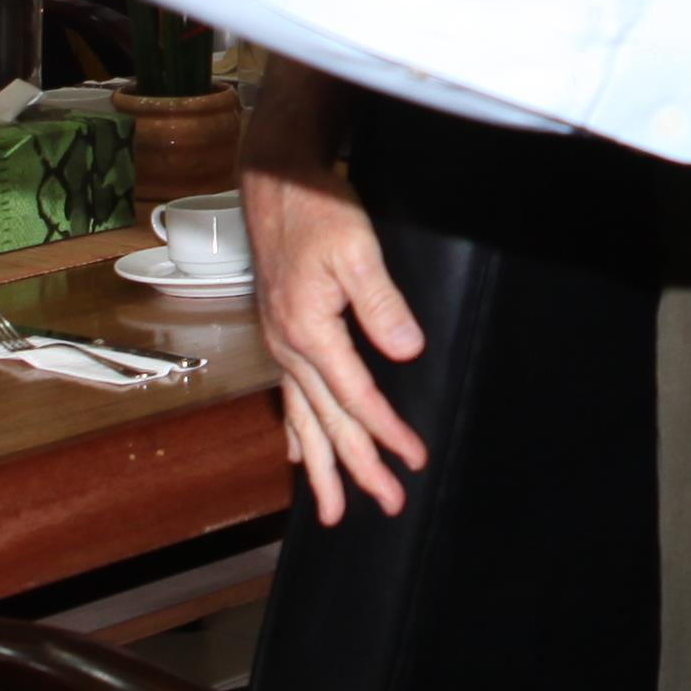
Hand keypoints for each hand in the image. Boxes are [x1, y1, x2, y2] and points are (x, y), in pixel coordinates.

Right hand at [250, 132, 427, 525]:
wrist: (276, 180)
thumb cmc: (316, 209)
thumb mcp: (357, 249)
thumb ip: (382, 303)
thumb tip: (406, 351)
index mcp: (308, 333)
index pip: (356, 399)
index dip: (388, 433)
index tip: (414, 460)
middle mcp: (288, 348)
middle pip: (327, 422)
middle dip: (355, 470)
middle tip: (386, 506)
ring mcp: (280, 343)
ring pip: (301, 419)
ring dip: (320, 466)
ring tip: (330, 509)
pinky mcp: (281, 333)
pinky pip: (288, 398)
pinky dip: (296, 431)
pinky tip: (298, 452)